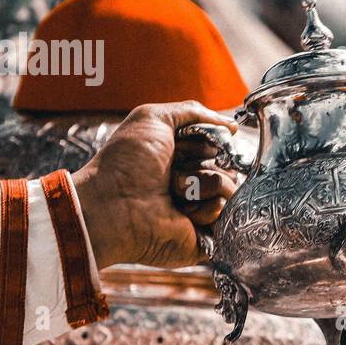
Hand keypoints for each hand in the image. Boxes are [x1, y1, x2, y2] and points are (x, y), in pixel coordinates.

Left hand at [71, 102, 238, 269]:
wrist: (113, 206)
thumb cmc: (125, 163)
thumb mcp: (153, 118)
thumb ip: (193, 111)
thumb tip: (233, 126)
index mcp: (182, 155)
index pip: (219, 142)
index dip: (207, 140)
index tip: (182, 144)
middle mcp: (193, 180)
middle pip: (230, 164)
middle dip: (206, 161)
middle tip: (173, 170)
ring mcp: (201, 207)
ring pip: (232, 187)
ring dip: (203, 184)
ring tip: (175, 192)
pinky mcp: (206, 233)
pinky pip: (228, 213)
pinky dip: (206, 209)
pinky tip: (182, 212)